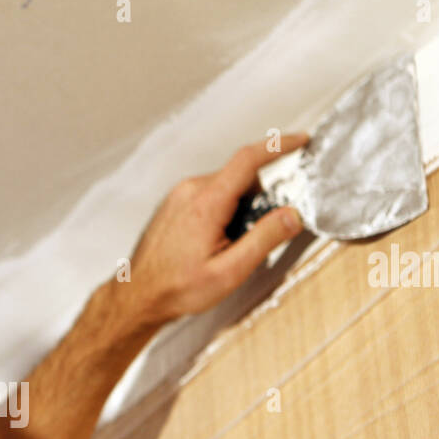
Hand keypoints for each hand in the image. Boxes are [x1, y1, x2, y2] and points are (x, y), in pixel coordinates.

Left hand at [124, 133, 307, 324]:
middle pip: (240, 178)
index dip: (279, 146)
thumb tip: (293, 215)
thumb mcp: (229, 271)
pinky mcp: (175, 204)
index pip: (248, 159)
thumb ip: (264, 239)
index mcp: (206, 203)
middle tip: (255, 233)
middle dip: (258, 200)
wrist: (138, 296)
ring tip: (227, 245)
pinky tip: (214, 242)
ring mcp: (179, 196)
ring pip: (226, 188)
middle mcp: (190, 191)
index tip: (300, 141)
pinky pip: (210, 196)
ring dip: (239, 209)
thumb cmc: (176, 288)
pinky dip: (223, 211)